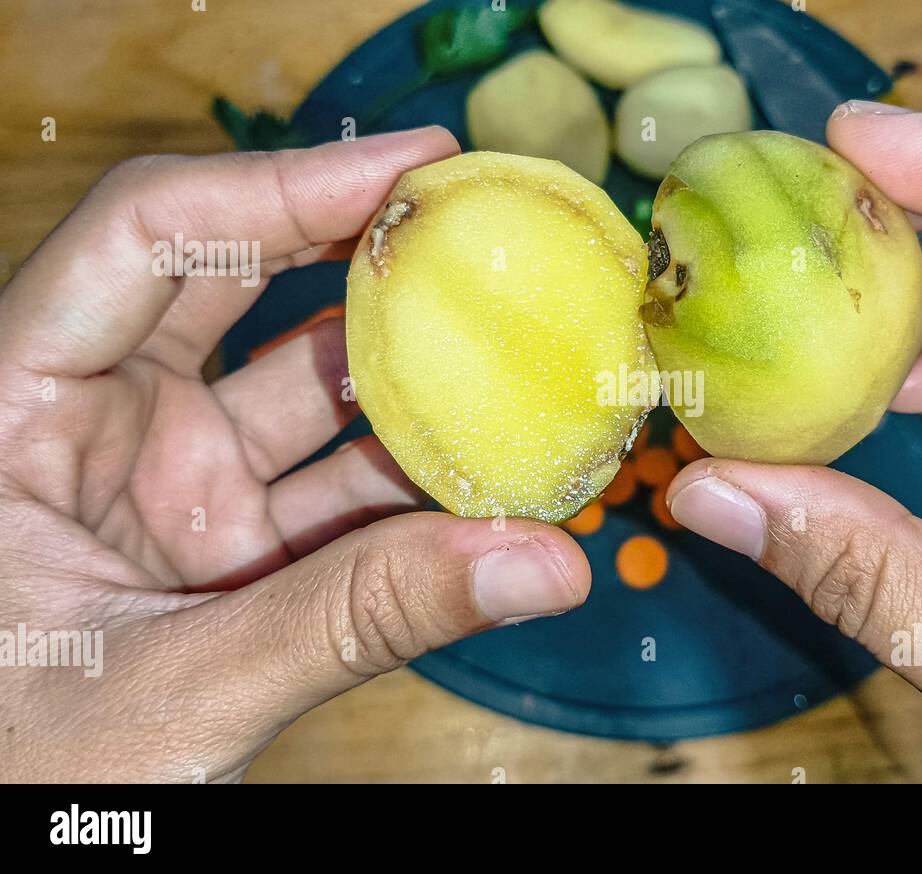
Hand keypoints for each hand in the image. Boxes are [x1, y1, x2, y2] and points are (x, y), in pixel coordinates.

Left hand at [0, 128, 589, 781]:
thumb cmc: (11, 776)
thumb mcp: (172, 695)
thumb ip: (357, 622)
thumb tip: (542, 564)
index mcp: (18, 413)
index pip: (147, 240)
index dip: (280, 186)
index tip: (413, 171)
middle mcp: (98, 428)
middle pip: (237, 290)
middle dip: (364, 258)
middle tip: (487, 230)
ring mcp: (167, 488)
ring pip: (309, 404)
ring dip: (416, 395)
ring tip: (527, 373)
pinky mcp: (225, 549)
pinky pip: (337, 496)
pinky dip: (417, 496)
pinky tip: (497, 492)